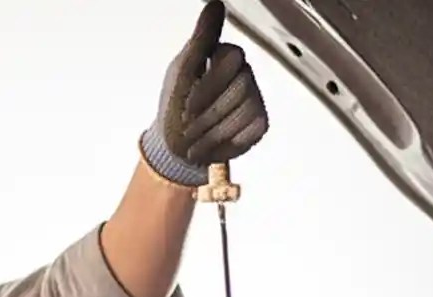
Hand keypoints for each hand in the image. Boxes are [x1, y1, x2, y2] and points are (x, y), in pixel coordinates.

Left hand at [140, 0, 268, 184]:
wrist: (174, 147)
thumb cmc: (175, 106)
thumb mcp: (182, 70)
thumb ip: (201, 39)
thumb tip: (216, 4)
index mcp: (223, 58)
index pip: (231, 58)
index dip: (208, 85)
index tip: (186, 106)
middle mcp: (243, 75)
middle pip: (240, 87)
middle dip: (209, 113)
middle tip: (188, 125)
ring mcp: (254, 98)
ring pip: (246, 109)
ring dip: (213, 130)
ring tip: (194, 140)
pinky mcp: (258, 123)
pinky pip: (252, 128)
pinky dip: (226, 141)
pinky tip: (210, 144)